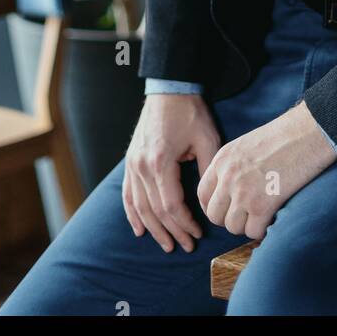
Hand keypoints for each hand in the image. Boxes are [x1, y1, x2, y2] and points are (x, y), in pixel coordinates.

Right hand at [122, 93, 222, 252]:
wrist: (169, 89)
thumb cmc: (190, 113)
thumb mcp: (207, 139)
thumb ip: (207, 171)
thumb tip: (209, 200)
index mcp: (161, 162)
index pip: (171, 205)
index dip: (184, 223)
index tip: (198, 233)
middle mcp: (142, 166)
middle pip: (155, 211)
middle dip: (172, 232)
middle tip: (187, 246)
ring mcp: (132, 164)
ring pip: (139, 207)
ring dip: (153, 229)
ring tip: (167, 244)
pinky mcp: (130, 161)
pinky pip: (127, 194)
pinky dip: (132, 214)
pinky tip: (140, 229)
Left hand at [196, 101, 336, 241]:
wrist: (307, 131)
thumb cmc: (284, 136)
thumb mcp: (247, 145)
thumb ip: (233, 167)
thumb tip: (230, 193)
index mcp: (222, 159)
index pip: (202, 194)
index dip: (213, 207)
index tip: (226, 210)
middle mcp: (228, 176)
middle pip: (214, 215)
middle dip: (230, 219)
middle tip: (248, 214)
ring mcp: (243, 192)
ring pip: (233, 227)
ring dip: (247, 225)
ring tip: (263, 213)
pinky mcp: (262, 205)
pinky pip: (253, 232)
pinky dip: (262, 230)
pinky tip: (273, 217)